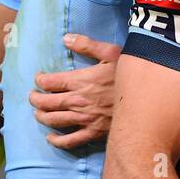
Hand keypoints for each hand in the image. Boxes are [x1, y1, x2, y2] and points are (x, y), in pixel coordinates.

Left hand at [31, 34, 120, 149]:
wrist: (146, 99)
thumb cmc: (129, 74)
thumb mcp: (111, 52)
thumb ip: (87, 45)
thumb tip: (65, 38)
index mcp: (80, 81)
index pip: (50, 82)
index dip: (40, 80)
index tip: (38, 78)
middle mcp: (77, 101)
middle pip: (47, 103)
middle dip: (35, 99)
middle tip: (32, 96)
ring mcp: (84, 118)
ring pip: (54, 120)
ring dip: (41, 117)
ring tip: (38, 113)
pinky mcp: (93, 132)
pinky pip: (69, 140)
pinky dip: (57, 141)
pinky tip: (50, 138)